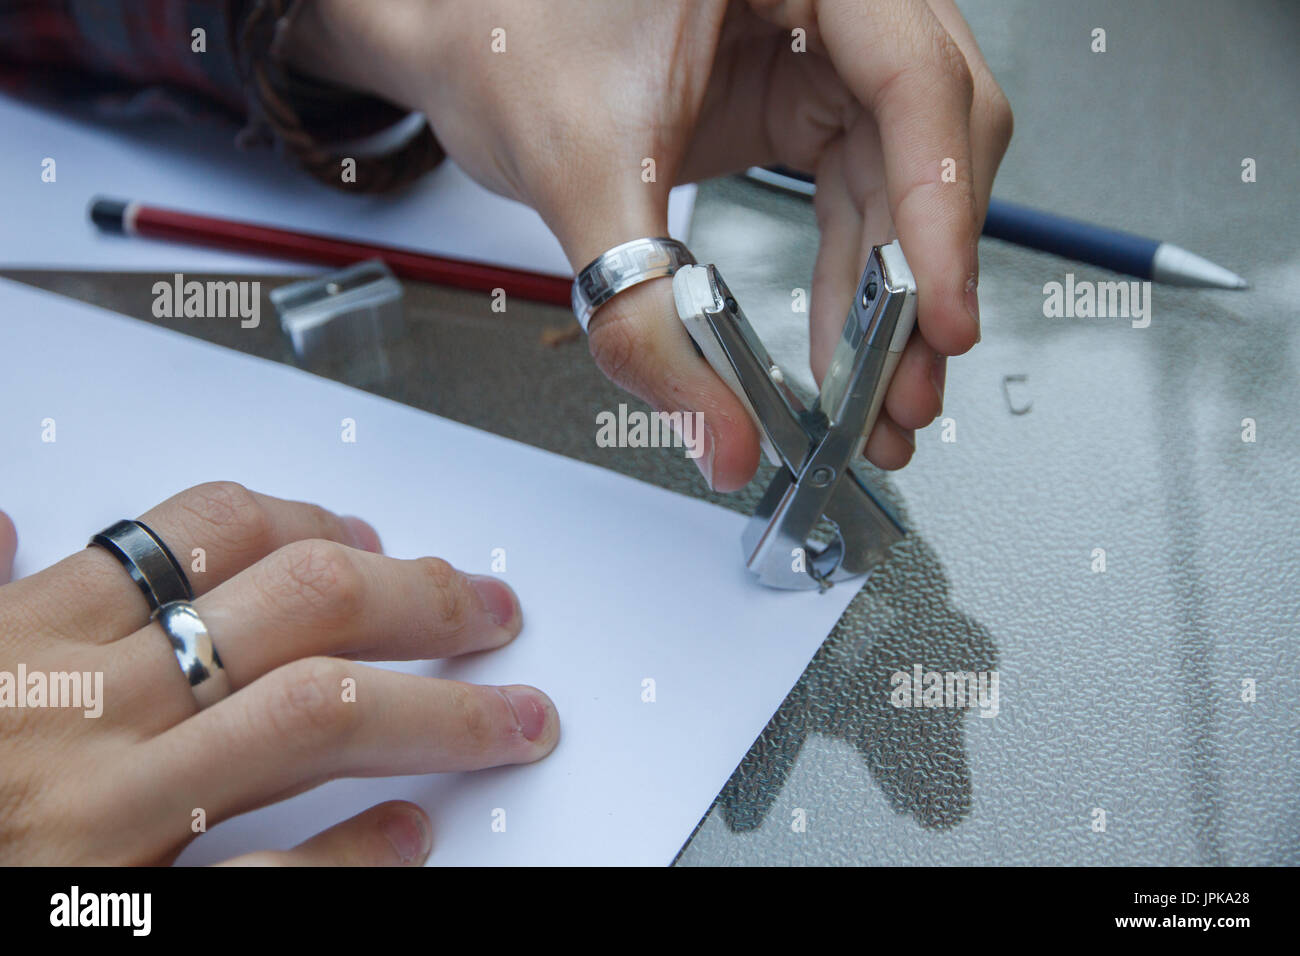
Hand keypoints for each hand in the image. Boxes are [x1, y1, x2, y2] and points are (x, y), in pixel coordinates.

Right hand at [0, 483, 558, 864]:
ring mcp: (108, 815)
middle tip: (490, 610)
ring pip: (318, 714)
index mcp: (31, 643)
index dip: (317, 521)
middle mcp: (81, 711)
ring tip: (513, 717)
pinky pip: (267, 879)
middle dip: (420, 595)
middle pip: (300, 602)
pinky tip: (411, 835)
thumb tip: (11, 528)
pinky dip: (356, 854)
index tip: (377, 538)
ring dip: (443, 711)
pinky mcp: (121, 918)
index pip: (206, 532)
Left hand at [286, 0, 1011, 486]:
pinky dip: (855, 277)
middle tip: (907, 388)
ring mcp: (823, 40)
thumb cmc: (500, 34)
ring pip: (906, 176)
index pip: (911, 78)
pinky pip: (858, 191)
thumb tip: (720, 436)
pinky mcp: (801, 94)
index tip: (939, 319)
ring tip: (882, 396)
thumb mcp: (578, 171)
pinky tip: (846, 349)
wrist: (458, 32)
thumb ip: (650, 317)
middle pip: (933, 135)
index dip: (939, 211)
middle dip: (921, 276)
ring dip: (896, 296)